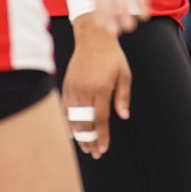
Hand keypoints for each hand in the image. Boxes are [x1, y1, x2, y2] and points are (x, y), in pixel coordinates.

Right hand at [62, 16, 132, 157]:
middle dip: (90, 140)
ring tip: (85, 146)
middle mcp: (85, 90)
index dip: (101, 136)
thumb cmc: (112, 57)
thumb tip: (123, 117)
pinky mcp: (67, 85)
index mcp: (101, 88)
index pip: (100, 119)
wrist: (93, 39)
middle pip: (85, 122)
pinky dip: (68, 122)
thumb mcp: (124, 75)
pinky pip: (65, 108)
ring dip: (79, 134)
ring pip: (74, 118)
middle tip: (94, 153)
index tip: (103, 148)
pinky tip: (72, 132)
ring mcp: (74, 88)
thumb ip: (123, 97)